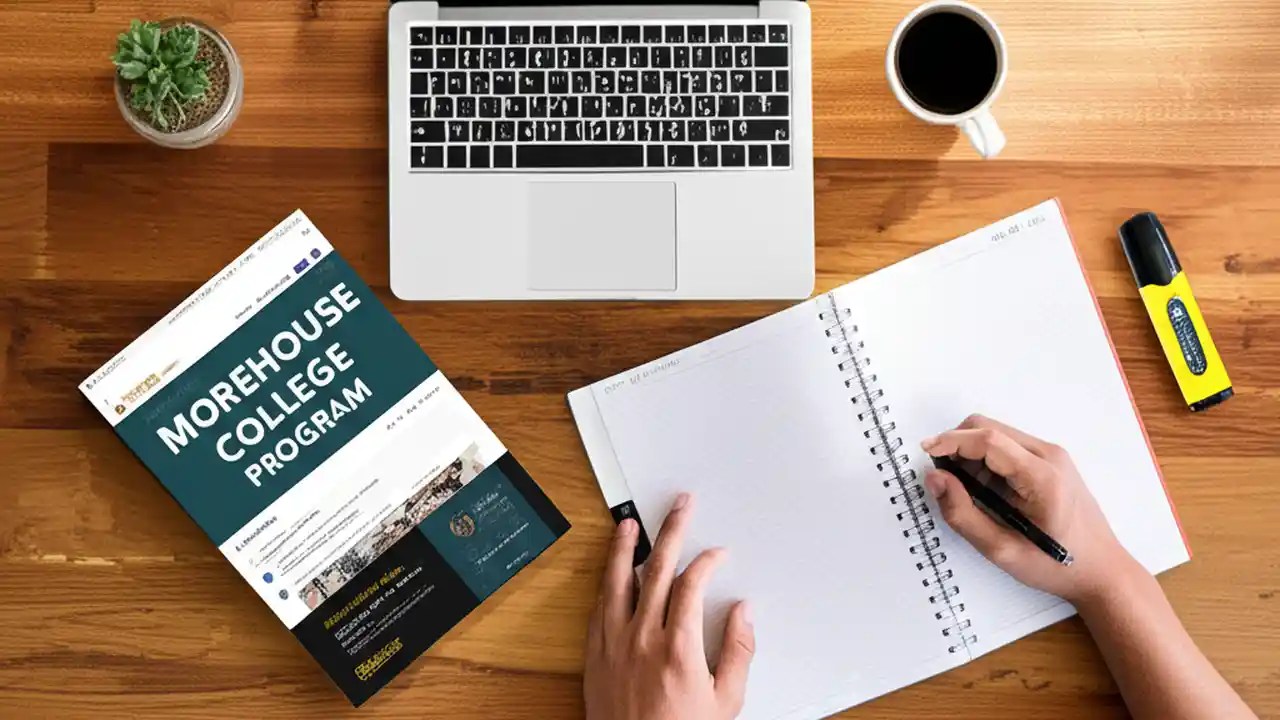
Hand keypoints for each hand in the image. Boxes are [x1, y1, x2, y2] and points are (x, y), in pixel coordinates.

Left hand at [584, 493, 754, 719]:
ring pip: (618, 582)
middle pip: (656, 570)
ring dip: (624, 548)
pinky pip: (600, 608)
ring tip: (629, 524)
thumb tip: (743, 613)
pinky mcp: (595, 655)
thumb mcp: (725, 702)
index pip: (691, 585)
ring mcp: (614, 645)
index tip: (716, 554)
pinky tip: (610, 570)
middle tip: (680, 507)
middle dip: (671, 532)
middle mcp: (642, 640)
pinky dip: (606, 583)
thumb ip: (737, 652)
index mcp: (678, 649)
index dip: (706, 561)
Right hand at [921, 414, 1141, 604]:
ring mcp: (1053, 456)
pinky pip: (1009, 447)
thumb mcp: (1002, 550)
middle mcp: (1050, 455)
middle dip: (957, 445)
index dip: (951, 441)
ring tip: (970, 494)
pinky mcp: (1052, 462)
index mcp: (1041, 476)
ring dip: (972, 455)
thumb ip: (962, 514)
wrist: (1104, 571)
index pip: (987, 440)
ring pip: (997, 435)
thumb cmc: (1057, 566)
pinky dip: (987, 461)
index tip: (924, 451)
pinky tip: (989, 493)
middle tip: (943, 478)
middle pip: (989, 428)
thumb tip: (934, 478)